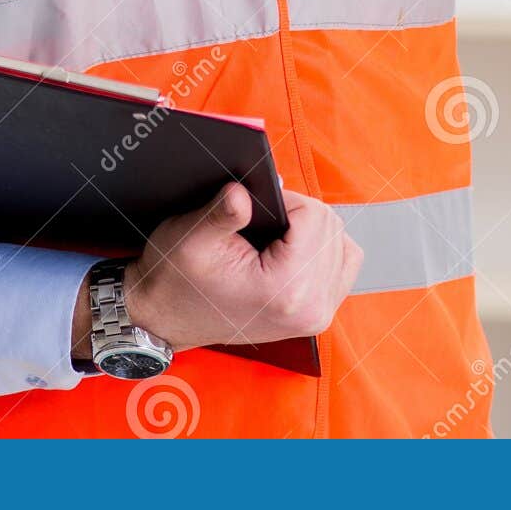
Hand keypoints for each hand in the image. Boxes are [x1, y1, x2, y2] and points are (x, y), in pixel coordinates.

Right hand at [117, 181, 361, 352]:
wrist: (167, 319)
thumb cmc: (177, 280)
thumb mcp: (191, 236)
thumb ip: (223, 210)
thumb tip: (242, 190)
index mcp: (287, 290)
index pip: (315, 215)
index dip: (284, 202)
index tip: (255, 212)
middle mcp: (312, 308)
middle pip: (330, 226)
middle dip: (297, 216)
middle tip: (258, 227)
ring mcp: (318, 315)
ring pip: (340, 241)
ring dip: (311, 231)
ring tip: (273, 239)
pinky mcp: (318, 315)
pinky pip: (342, 264)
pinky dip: (322, 249)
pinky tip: (292, 250)